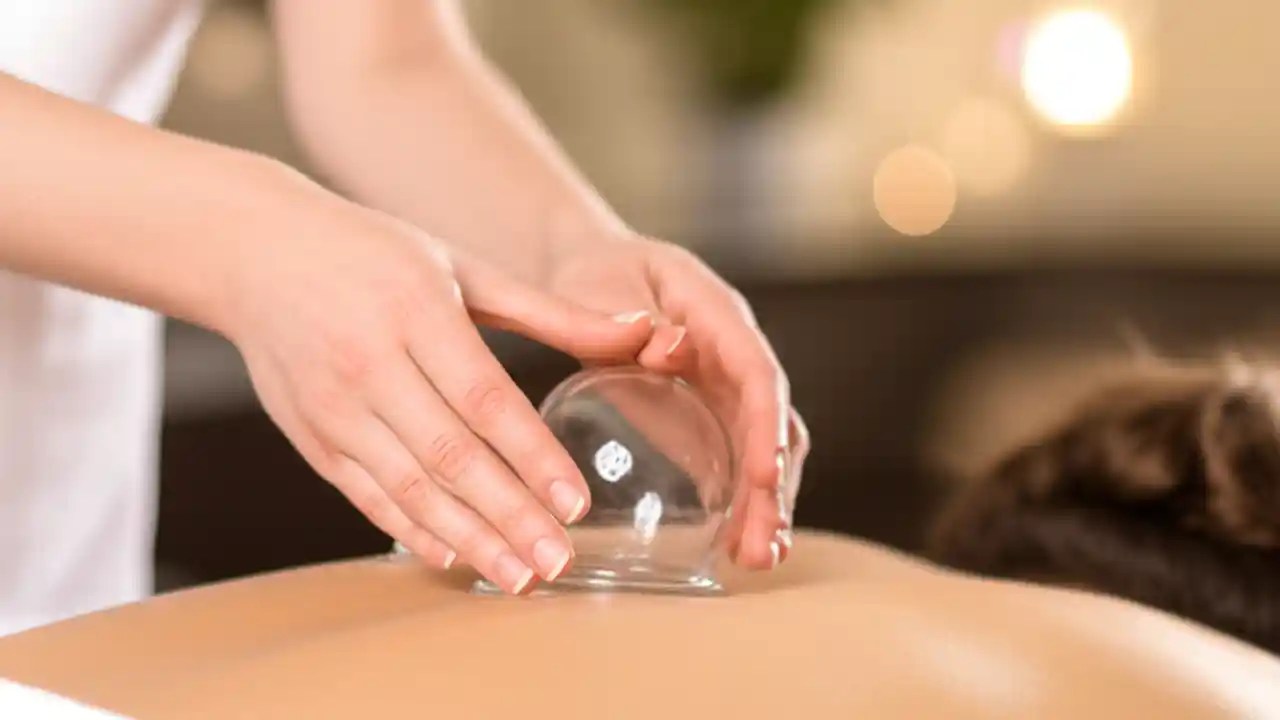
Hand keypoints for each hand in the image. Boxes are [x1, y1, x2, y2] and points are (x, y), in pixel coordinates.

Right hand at [221, 195, 654, 593]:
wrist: (254, 254)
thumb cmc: (374, 253)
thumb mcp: (462, 266)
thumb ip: (550, 310)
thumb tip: (639, 329)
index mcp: (416, 311)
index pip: (483, 399)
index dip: (531, 456)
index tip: (576, 503)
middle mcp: (369, 363)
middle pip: (449, 456)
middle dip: (509, 516)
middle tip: (560, 562)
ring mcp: (333, 407)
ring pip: (409, 488)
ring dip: (469, 538)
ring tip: (520, 577)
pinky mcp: (312, 438)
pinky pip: (368, 496)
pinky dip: (412, 531)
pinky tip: (454, 558)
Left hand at [537, 233, 809, 568]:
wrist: (589, 267)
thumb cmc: (593, 274)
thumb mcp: (600, 284)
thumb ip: (625, 316)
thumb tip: (671, 348)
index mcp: (716, 313)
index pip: (757, 373)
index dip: (767, 425)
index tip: (765, 477)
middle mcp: (734, 351)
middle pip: (772, 421)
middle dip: (773, 487)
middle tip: (762, 548)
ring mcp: (727, 382)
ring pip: (765, 445)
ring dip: (766, 503)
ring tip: (758, 559)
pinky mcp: (711, 410)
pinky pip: (737, 455)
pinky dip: (742, 500)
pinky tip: (736, 547)